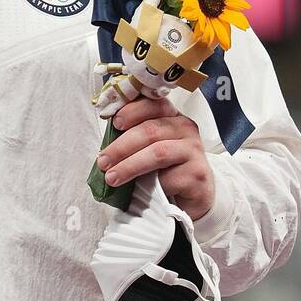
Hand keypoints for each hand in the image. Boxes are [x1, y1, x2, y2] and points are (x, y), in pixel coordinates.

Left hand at [95, 95, 215, 220]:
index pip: (153, 105)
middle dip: (121, 146)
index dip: (132, 111)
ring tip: (112, 177)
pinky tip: (141, 192)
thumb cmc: (165, 169)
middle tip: (103, 161)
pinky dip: (151, 185)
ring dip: (129, 166)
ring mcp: (194, 151)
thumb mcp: (147, 149)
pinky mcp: (197, 174)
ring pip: (157, 153)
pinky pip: (169, 178)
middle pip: (150, 130)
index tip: (114, 123)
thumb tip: (105, 140)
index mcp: (172, 116)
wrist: (190, 195)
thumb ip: (132, 138)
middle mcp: (186, 129)